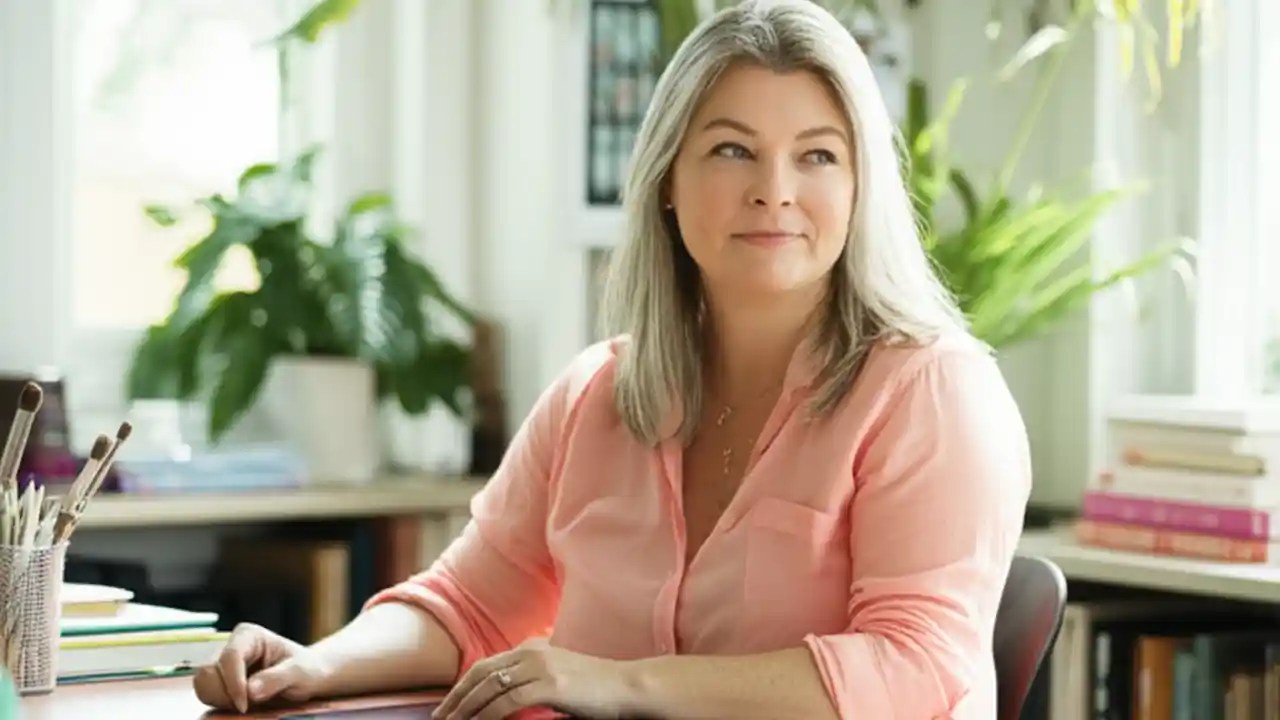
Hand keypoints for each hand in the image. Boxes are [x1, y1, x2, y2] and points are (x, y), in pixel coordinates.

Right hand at [193, 622, 333, 713]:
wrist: (308, 677)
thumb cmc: (308, 669)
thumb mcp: (301, 673)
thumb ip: (278, 678)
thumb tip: (250, 690)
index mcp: (249, 635)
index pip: (229, 657)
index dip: (234, 683)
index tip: (245, 705)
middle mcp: (230, 646)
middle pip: (207, 672)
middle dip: (224, 693)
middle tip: (249, 705)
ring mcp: (223, 664)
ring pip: (202, 685)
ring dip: (220, 700)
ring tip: (248, 705)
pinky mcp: (220, 681)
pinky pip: (207, 695)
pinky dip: (220, 704)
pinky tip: (243, 705)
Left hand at [432, 638, 631, 719]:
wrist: (630, 687)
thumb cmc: (598, 690)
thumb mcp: (559, 679)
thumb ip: (532, 684)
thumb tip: (503, 702)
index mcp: (532, 647)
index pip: (486, 666)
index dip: (461, 687)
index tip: (447, 708)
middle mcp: (532, 652)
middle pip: (480, 674)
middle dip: (455, 699)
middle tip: (439, 719)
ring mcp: (540, 666)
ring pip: (489, 688)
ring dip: (466, 710)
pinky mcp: (550, 684)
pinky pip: (507, 701)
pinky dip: (488, 715)